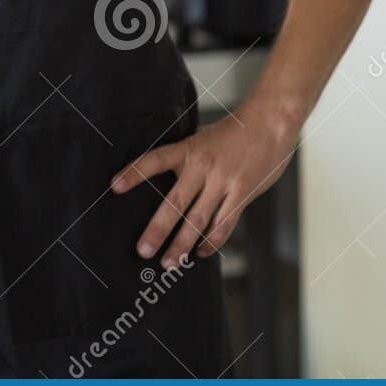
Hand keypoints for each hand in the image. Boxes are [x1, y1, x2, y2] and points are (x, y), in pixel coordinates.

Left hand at [110, 95, 303, 267]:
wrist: (271, 123)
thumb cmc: (235, 131)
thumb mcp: (203, 138)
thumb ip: (187, 158)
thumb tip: (167, 177)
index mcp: (189, 150)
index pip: (155, 160)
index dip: (134, 172)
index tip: (115, 187)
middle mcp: (204, 167)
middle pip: (175, 203)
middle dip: (157, 229)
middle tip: (143, 250)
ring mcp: (224, 183)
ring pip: (199, 220)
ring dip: (182, 244)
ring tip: (168, 262)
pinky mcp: (242, 195)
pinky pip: (224, 224)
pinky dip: (211, 242)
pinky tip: (199, 252)